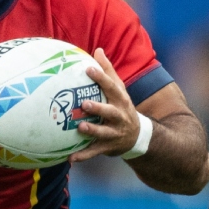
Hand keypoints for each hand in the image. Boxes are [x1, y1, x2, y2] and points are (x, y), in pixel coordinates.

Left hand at [69, 46, 141, 160]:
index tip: (89, 68)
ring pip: (104, 133)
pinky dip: (83, 156)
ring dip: (93, 131)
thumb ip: (108, 71)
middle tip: (84, 103)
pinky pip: (94, 152)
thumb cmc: (122, 107)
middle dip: (99, 108)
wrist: (138, 136)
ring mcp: (115, 133)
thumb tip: (97, 50)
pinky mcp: (108, 147)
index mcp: (120, 100)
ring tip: (80, 128)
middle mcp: (119, 116)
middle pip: (110, 111)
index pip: (111, 86)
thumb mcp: (119, 90)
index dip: (101, 77)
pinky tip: (70, 158)